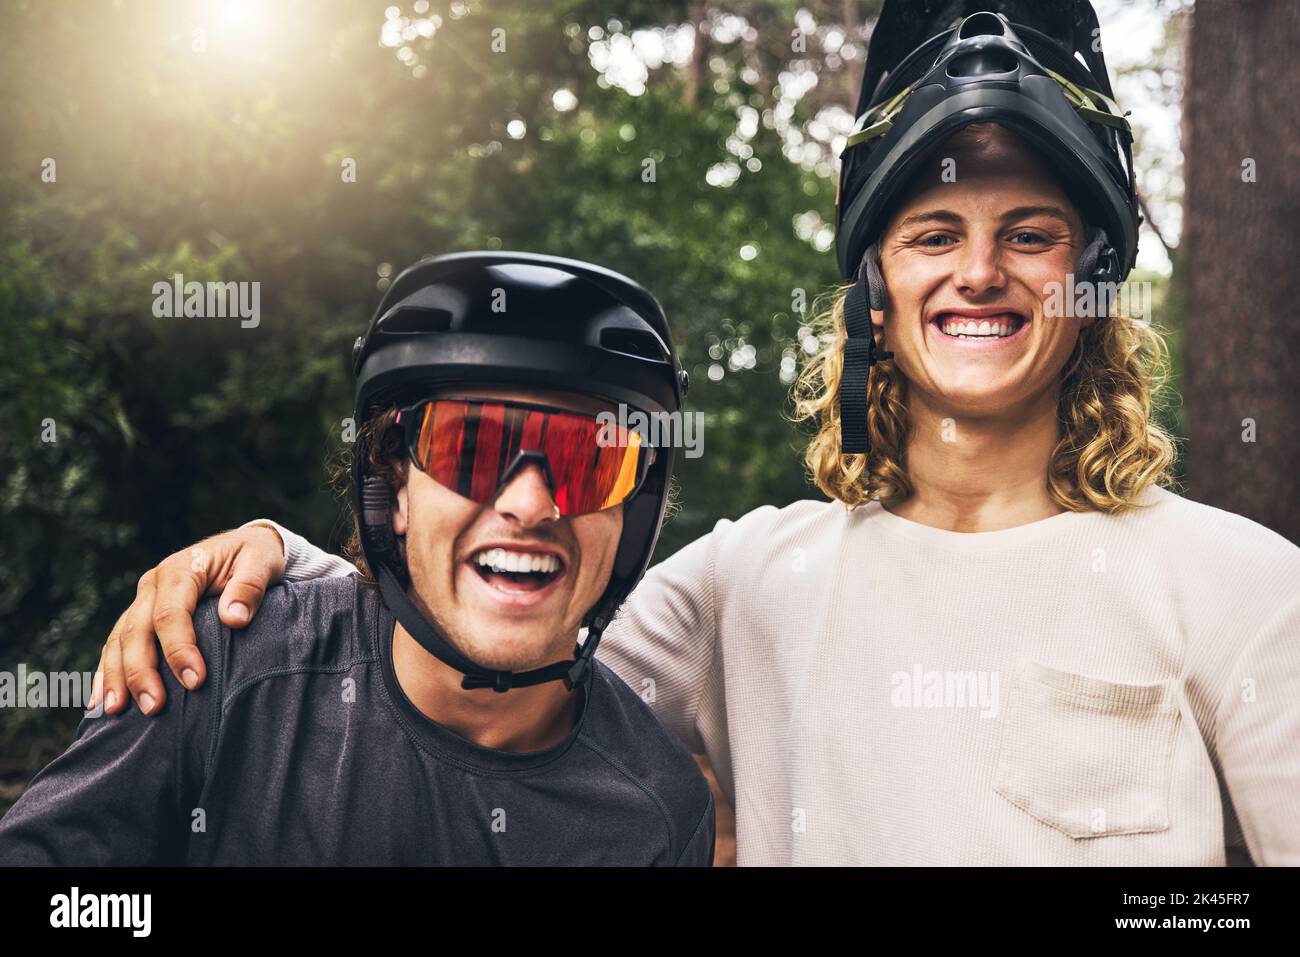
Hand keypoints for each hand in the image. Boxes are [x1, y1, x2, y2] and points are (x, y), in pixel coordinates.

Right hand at [89, 525, 286, 715]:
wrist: (245, 547)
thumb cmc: (256, 557)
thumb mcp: (263, 561)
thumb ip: (250, 586)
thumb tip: (233, 618)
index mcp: (181, 570)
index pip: (171, 614)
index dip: (179, 649)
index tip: (196, 681)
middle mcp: (153, 585)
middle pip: (138, 631)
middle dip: (142, 672)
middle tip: (154, 706)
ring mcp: (143, 600)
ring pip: (119, 640)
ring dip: (117, 677)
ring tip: (115, 711)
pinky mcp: (141, 615)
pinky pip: (116, 644)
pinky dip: (107, 671)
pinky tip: (101, 701)